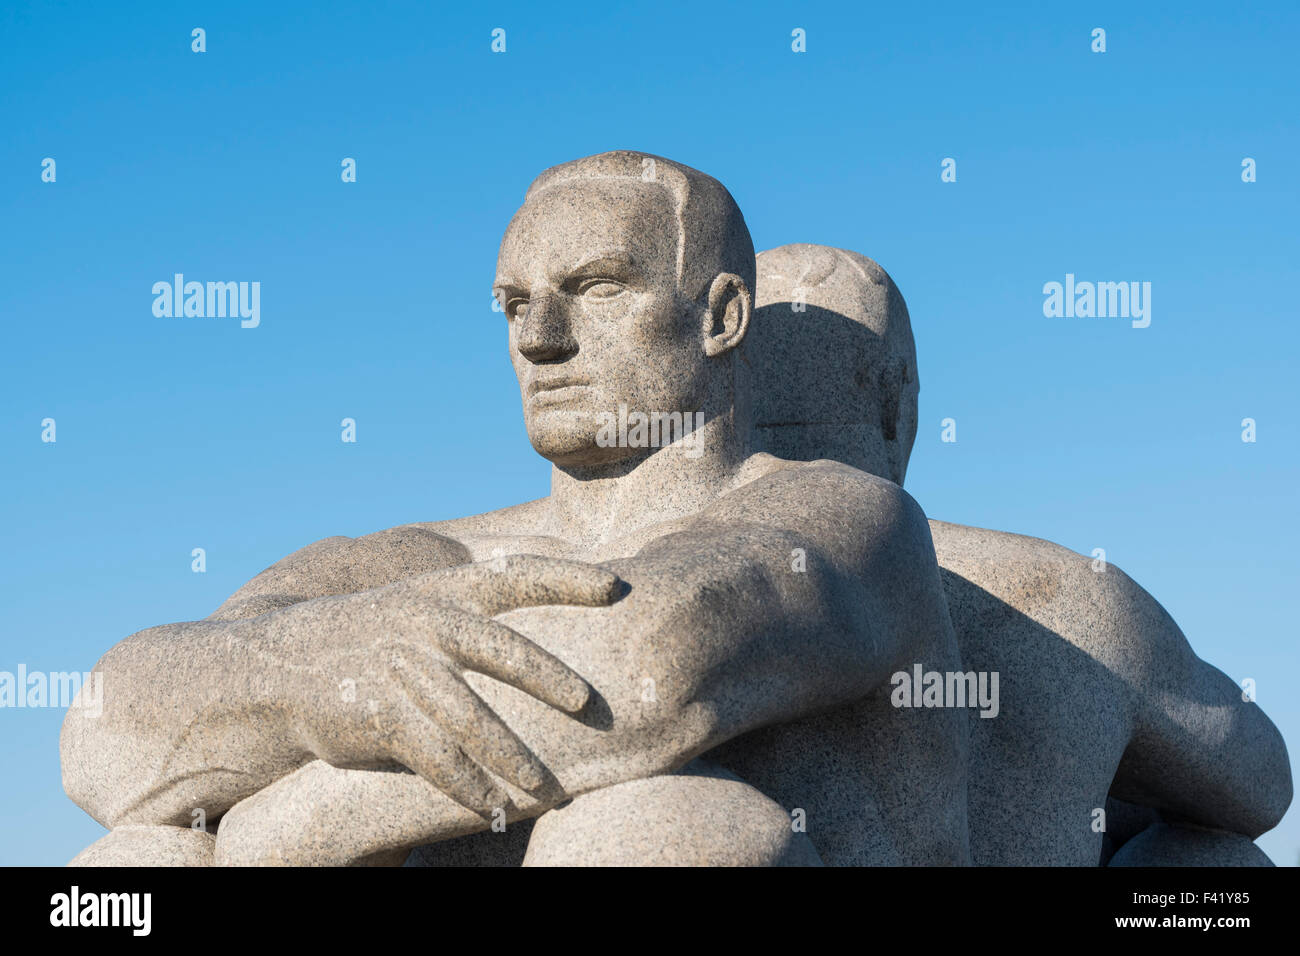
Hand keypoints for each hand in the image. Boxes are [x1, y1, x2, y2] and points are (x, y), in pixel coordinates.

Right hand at [282, 554, 623, 814]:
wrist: (282, 668)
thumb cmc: (374, 638)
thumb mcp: (419, 605)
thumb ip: (473, 612)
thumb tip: (550, 628)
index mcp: (443, 592)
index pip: (513, 574)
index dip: (566, 578)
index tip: (616, 585)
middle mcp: (425, 624)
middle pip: (498, 648)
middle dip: (546, 675)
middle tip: (588, 701)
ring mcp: (400, 669)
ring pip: (468, 718)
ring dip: (510, 755)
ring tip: (548, 785)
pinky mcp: (378, 716)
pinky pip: (433, 758)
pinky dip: (466, 787)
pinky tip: (493, 808)